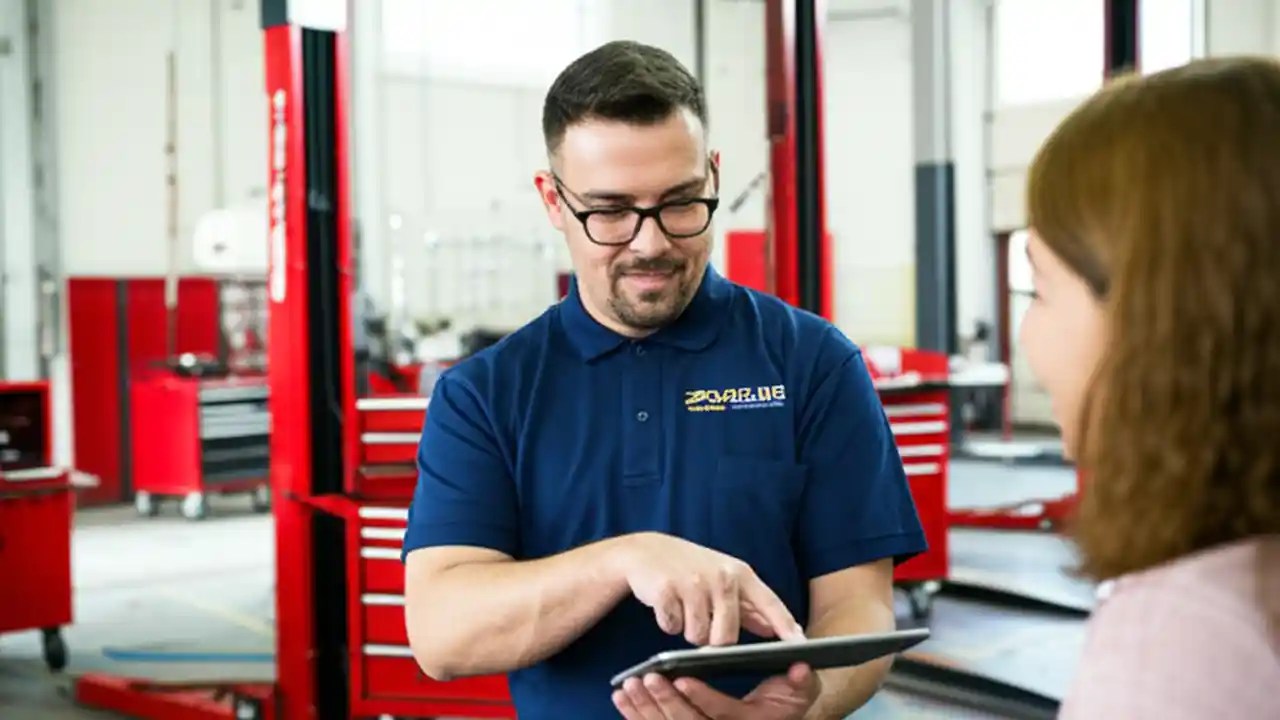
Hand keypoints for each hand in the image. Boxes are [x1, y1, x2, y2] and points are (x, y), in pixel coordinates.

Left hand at [613, 662, 820, 719]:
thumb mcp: (800, 691)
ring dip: (645, 711)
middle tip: (646, 679)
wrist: (773, 719)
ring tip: (627, 687)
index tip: (683, 679)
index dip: (703, 698)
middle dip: (665, 703)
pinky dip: (637, 716)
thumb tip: (800, 666)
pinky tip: (622, 698)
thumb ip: (801, 681)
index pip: (723, 714)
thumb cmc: (785, 702)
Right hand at [617, 532, 804, 645]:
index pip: (769, 604)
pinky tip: (667, 605)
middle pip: (727, 637)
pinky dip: (669, 623)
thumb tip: (773, 629)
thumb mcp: (723, 578)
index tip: (801, 644)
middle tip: (702, 619)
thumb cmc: (690, 567)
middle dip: (714, 639)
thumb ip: (749, 606)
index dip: (786, 626)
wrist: (646, 551)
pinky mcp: (666, 591)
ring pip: (698, 637)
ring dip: (689, 630)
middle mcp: (720, 577)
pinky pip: (673, 628)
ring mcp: (693, 584)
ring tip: (683, 607)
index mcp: (739, 574)